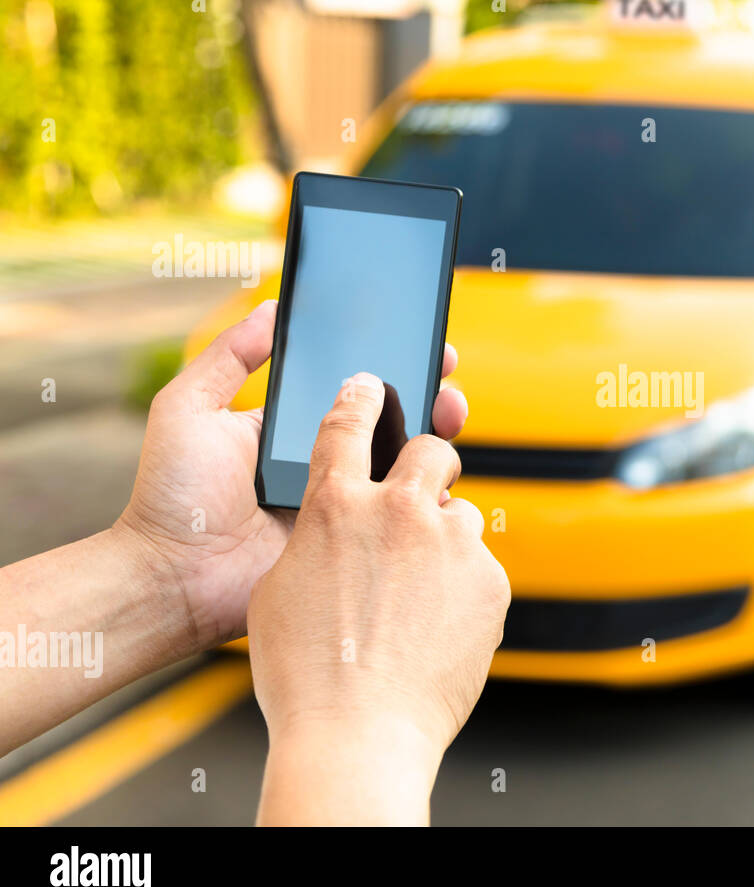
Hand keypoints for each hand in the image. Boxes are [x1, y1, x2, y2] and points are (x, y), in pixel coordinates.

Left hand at [114, 300, 469, 651]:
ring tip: (448, 413)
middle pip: (396, 424)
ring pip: (409, 467)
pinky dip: (430, 496)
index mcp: (296, 430)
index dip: (391, 364)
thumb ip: (227, 356)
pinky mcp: (357, 545)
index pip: (356, 392)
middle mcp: (329, 465)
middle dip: (429, 393)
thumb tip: (270, 308)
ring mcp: (347, 506)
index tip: (418, 340)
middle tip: (444, 373)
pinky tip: (441, 474)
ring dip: (439, 436)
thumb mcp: (190, 408)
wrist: (174, 578)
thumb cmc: (173, 496)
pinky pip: (402, 518)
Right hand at [249, 373, 509, 824]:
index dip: (360, 397)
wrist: (359, 734)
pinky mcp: (492, 582)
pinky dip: (463, 588)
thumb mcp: (280, 590)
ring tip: (419, 594)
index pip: (348, 422)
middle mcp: (400, 511)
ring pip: (462, 514)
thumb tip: (341, 528)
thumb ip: (317, 540)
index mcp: (335, 506)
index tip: (370, 385)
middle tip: (419, 488)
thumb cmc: (304, 673)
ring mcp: (452, 544)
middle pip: (431, 447)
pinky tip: (438, 628)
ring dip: (444, 539)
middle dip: (428, 458)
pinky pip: (480, 568)